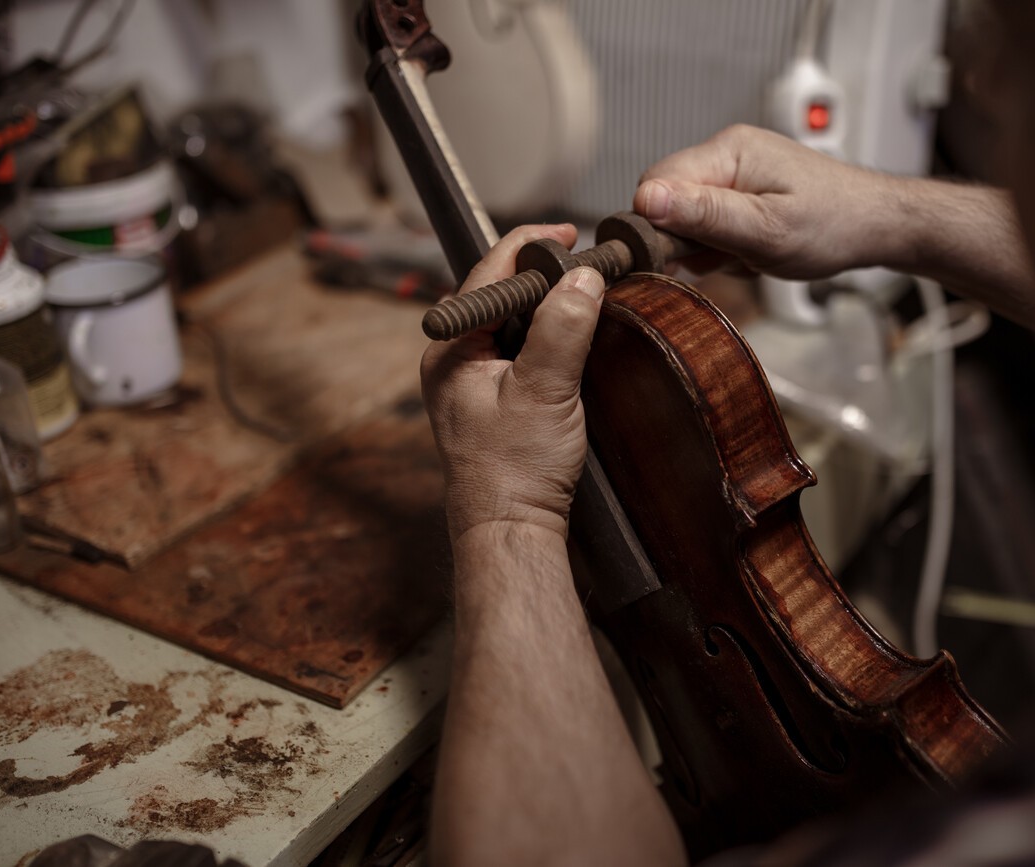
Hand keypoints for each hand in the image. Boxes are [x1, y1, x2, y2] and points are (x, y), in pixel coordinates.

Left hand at [421, 225, 606, 543]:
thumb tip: (582, 278)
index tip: (567, 232)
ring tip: (583, 293)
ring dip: (545, 307)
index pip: (489, 273)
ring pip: (509, 323)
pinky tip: (572, 342)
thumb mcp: (545, 391)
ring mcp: (470, 383)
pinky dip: (544, 338)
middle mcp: (453, 360)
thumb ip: (562, 329)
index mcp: (451, 349)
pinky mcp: (491, 403)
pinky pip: (516, 352)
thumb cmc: (513, 471)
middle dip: (541, 273)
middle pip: (499, 294)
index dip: (529, 245)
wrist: (509, 532)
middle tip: (583, 262)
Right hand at [634, 124, 909, 278]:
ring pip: (688, 218)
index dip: (658, 225)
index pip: (655, 183)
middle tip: (726, 258)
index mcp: (728, 150)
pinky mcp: (744, 190)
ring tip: (748, 255)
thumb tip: (647, 200)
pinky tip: (752, 253)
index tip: (683, 257)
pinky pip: (711, 224)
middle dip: (688, 240)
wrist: (875, 225)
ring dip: (709, 248)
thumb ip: (705, 215)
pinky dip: (725, 247)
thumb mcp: (765, 230)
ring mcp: (735, 171)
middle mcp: (727, 153)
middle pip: (669, 200)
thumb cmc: (832, 225)